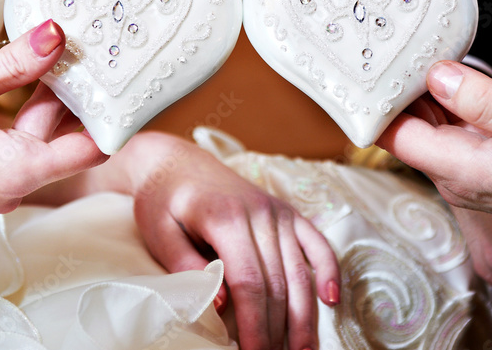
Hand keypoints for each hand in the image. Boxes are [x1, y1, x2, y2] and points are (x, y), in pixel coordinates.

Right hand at [0, 20, 107, 219]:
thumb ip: (14, 65)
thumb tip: (56, 35)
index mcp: (17, 171)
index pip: (92, 148)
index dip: (111, 113)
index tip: (122, 76)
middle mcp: (16, 185)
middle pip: (69, 137)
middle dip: (78, 93)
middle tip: (91, 45)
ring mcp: (1, 182)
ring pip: (43, 135)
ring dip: (49, 96)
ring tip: (58, 46)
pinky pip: (20, 141)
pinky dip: (25, 109)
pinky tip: (25, 71)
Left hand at [123, 132, 339, 349]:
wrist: (175, 162)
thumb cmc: (162, 200)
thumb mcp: (160, 232)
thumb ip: (186, 264)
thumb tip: (220, 304)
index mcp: (225, 218)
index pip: (249, 282)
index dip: (255, 325)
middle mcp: (259, 213)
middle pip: (278, 283)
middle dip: (279, 330)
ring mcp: (277, 211)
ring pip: (300, 271)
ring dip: (304, 316)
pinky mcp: (286, 212)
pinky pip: (316, 242)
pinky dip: (329, 270)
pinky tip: (331, 301)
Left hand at [376, 62, 491, 242]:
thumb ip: (489, 103)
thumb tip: (437, 76)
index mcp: (466, 171)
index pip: (395, 135)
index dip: (379, 98)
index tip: (374, 60)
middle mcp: (458, 178)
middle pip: (404, 128)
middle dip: (394, 88)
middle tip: (390, 40)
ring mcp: (468, 173)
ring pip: (425, 126)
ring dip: (418, 92)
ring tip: (411, 47)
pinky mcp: (482, 164)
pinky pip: (448, 129)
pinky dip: (442, 101)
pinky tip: (444, 73)